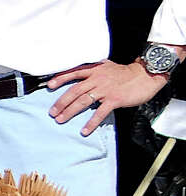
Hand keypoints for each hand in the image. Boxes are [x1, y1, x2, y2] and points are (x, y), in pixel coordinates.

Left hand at [46, 59, 167, 135]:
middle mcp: (96, 79)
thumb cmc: (126, 72)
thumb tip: (82, 72)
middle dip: (61, 102)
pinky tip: (84, 130)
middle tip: (52, 112)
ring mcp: (105, 90)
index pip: (73, 73)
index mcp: (94, 70)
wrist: (145, 75)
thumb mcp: (106, 66)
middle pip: (74, 91)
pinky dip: (91, 122)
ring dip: (70, 111)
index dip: (60, 79)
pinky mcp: (114, 99)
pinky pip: (100, 112)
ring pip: (83, 101)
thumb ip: (94, 70)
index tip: (49, 86)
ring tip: (60, 119)